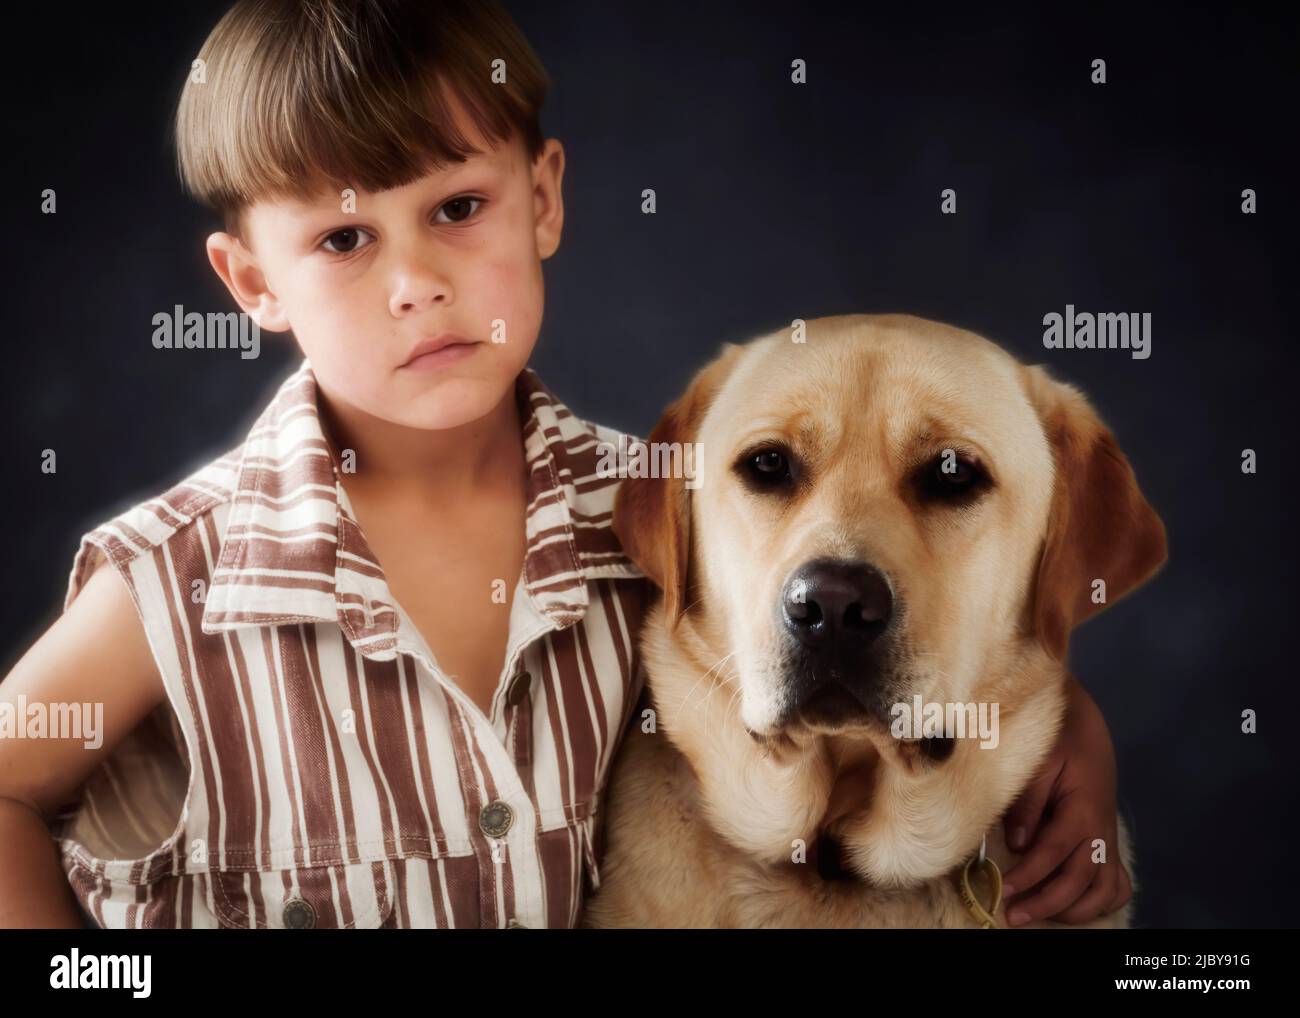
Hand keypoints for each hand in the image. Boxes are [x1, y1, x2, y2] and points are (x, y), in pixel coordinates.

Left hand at [1000, 676, 1131, 924]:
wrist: (1080, 717)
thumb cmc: (1055, 735)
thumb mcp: (1036, 761)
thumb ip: (1026, 802)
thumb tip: (1018, 843)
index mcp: (1083, 808)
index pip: (1055, 853)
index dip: (1030, 876)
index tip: (1004, 890)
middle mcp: (1100, 828)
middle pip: (1082, 881)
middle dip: (1047, 903)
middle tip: (1014, 915)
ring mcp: (1106, 835)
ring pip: (1104, 889)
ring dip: (1074, 908)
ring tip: (1037, 913)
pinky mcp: (1105, 837)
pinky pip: (1115, 881)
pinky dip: (1098, 900)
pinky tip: (1071, 905)